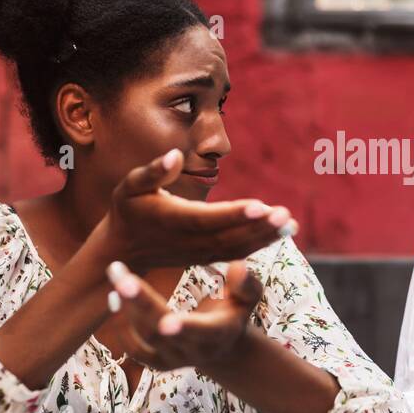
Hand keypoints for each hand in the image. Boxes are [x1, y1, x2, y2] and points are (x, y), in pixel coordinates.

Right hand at [102, 149, 297, 272]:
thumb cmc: (128, 209)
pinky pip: (235, 252)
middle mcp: (188, 240)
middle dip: (259, 227)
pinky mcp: (205, 256)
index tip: (260, 206)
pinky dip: (258, 243)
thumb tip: (174, 155)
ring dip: (264, 237)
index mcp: (171, 220)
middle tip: (286, 217)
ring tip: (290, 224)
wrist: (122, 249)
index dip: (233, 214)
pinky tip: (280, 232)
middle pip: (229, 236)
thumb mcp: (130, 186)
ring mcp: (198, 252)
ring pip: (236, 247)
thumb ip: (152, 172)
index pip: (206, 218)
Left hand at [105, 259, 262, 375]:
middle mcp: (193, 351)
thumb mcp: (249, 297)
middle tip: (121, 276)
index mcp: (218, 334)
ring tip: (115, 274)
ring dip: (125, 308)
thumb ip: (246, 284)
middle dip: (139, 304)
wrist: (222, 348)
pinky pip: (133, 348)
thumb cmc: (235, 312)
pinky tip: (114, 299)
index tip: (167, 321)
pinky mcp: (157, 363)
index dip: (185, 328)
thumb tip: (237, 266)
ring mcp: (173, 360)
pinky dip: (121, 325)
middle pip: (160, 332)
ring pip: (143, 337)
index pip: (201, 333)